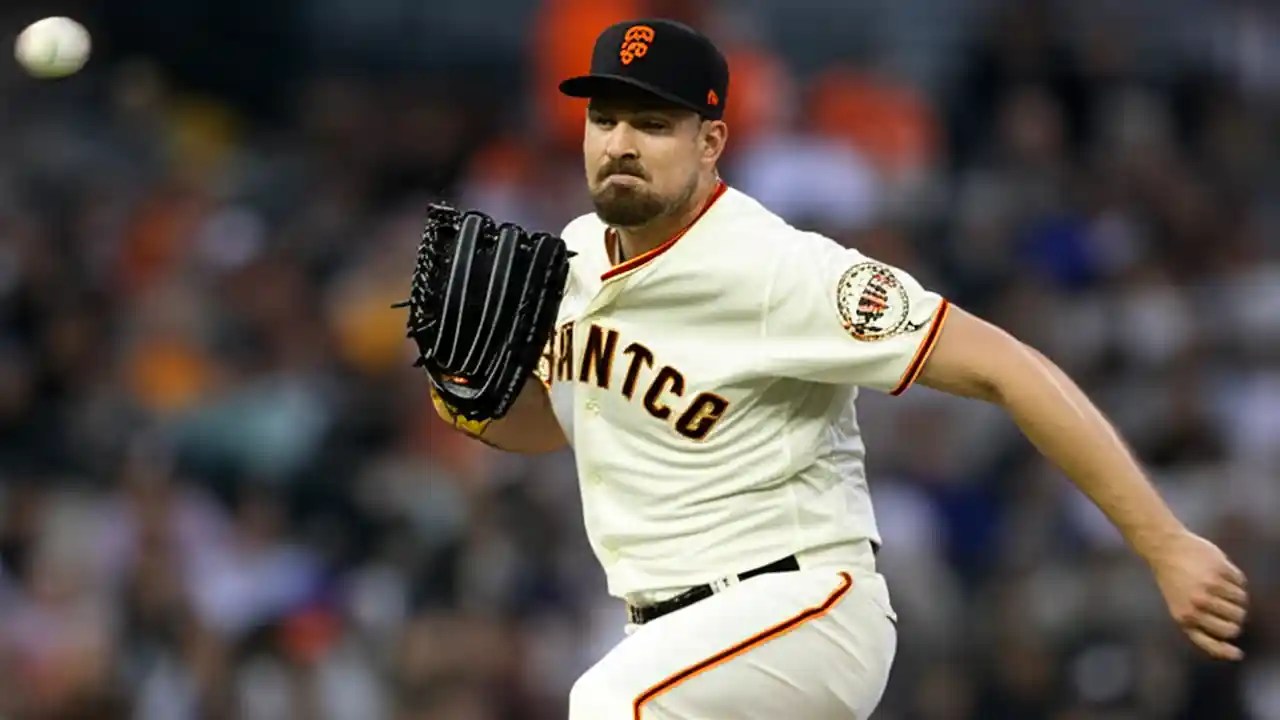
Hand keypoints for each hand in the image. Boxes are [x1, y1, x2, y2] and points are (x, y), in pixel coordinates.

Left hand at [1147, 531, 1248, 660]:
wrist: (1164, 548)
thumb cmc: (1175, 584)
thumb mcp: (1180, 609)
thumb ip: (1202, 631)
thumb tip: (1236, 655)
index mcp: (1184, 616)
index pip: (1214, 642)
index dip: (1226, 651)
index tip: (1237, 653)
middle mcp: (1197, 603)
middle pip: (1235, 624)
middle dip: (1235, 618)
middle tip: (1226, 607)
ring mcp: (1209, 585)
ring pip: (1241, 604)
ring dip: (1236, 598)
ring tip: (1221, 588)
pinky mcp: (1219, 569)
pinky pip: (1241, 584)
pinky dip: (1235, 581)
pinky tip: (1220, 573)